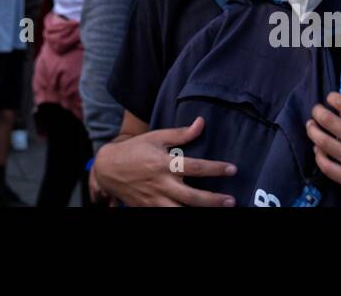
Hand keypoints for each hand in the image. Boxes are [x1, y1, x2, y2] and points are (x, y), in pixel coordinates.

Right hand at [92, 117, 236, 206]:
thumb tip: (201, 123)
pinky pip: (167, 217)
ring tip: (218, 212)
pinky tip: (195, 214)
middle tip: (232, 200)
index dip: (216, 169)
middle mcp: (160, 184)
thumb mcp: (156, 137)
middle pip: (192, 197)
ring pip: (181, 212)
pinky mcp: (148, 209)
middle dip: (214, 200)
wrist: (108, 168)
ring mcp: (154, 200)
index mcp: (163, 164)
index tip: (233, 169)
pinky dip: (181, 216)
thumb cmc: (134, 149)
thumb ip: (180, 134)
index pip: (195, 167)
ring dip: (201, 213)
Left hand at [307, 92, 340, 206]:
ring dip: (313, 130)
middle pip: (327, 120)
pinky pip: (325, 165)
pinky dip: (318, 155)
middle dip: (317, 112)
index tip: (329, 98)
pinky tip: (318, 151)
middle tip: (316, 111)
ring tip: (312, 127)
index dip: (332, 98)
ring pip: (321, 141)